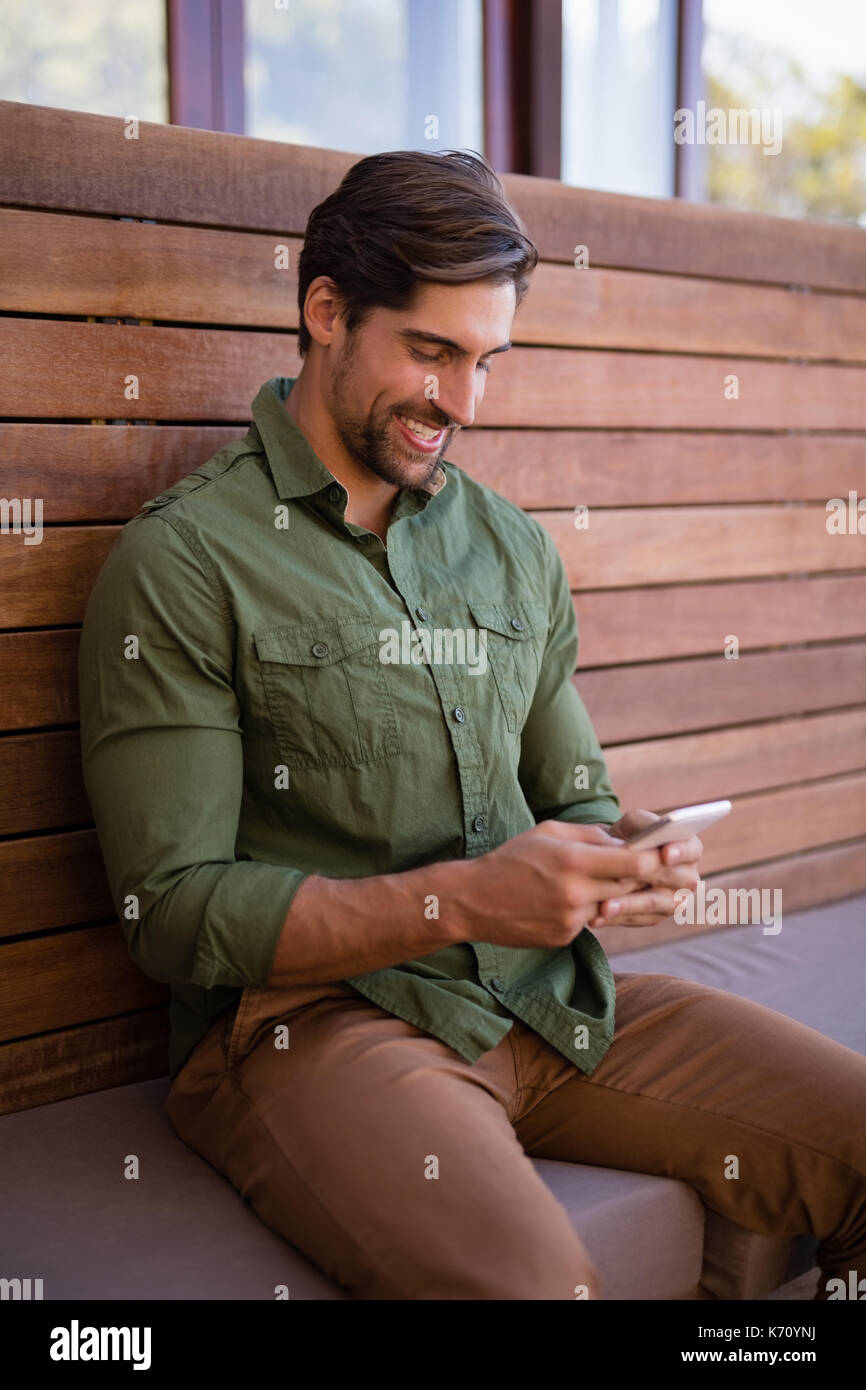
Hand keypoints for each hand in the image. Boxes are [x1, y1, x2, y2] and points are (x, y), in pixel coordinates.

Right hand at [466, 819, 675, 949]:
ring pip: (613, 906)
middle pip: (629, 887)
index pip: (632, 862)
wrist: (473, 900)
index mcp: (573, 860)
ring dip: (623, 897)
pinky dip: (595, 910)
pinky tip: (584, 901)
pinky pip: (592, 921)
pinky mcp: (565, 936)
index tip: (671, 853)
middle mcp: (575, 892)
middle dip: (649, 880)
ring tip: (639, 889)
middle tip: (672, 874)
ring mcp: (571, 919)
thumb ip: (590, 835)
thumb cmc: (511, 858)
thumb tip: (625, 841)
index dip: (656, 858)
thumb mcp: (548, 832)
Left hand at [586, 809, 702, 928]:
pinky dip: (616, 918)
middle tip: (621, 877)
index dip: (680, 851)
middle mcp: (688, 877)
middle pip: (671, 879)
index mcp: (689, 849)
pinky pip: (637, 919)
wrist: (617, 857)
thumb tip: (634, 847)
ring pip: (653, 904)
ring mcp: (674, 900)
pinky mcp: (655, 916)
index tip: (665, 853)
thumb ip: (642, 825)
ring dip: (628, 905)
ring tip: (604, 906)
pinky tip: (595, 918)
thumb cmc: (631, 834)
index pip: (691, 849)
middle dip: (646, 878)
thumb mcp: (634, 822)